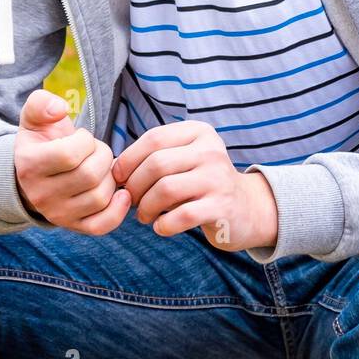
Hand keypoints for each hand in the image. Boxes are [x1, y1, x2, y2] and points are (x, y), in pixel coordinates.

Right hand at [13, 89, 129, 233]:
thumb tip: (58, 108)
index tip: (83, 137)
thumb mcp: (35, 117)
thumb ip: (42, 104)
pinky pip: (102, 226)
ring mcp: (57, 214)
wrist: (36, 173)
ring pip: (99, 197)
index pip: (69, 154)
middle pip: (90, 176)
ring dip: (110, 178)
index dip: (86, 141)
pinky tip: (121, 193)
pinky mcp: (74, 226)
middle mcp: (41, 194)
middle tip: (97, 151)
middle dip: (103, 156)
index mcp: (30, 165)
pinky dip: (118, 210)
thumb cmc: (43, 140)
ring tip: (100, 168)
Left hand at [109, 120, 277, 251]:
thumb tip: (112, 169)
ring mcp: (218, 179)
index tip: (118, 178)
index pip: (154, 138)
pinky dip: (163, 224)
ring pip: (165, 189)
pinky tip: (161, 226)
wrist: (246, 209)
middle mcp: (211, 151)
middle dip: (134, 186)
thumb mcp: (184, 160)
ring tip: (144, 215)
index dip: (129, 159)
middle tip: (130, 201)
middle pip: (156, 165)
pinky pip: (180, 216)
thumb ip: (153, 157)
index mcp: (199, 133)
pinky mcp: (222, 207)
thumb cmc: (201, 183)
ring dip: (145, 207)